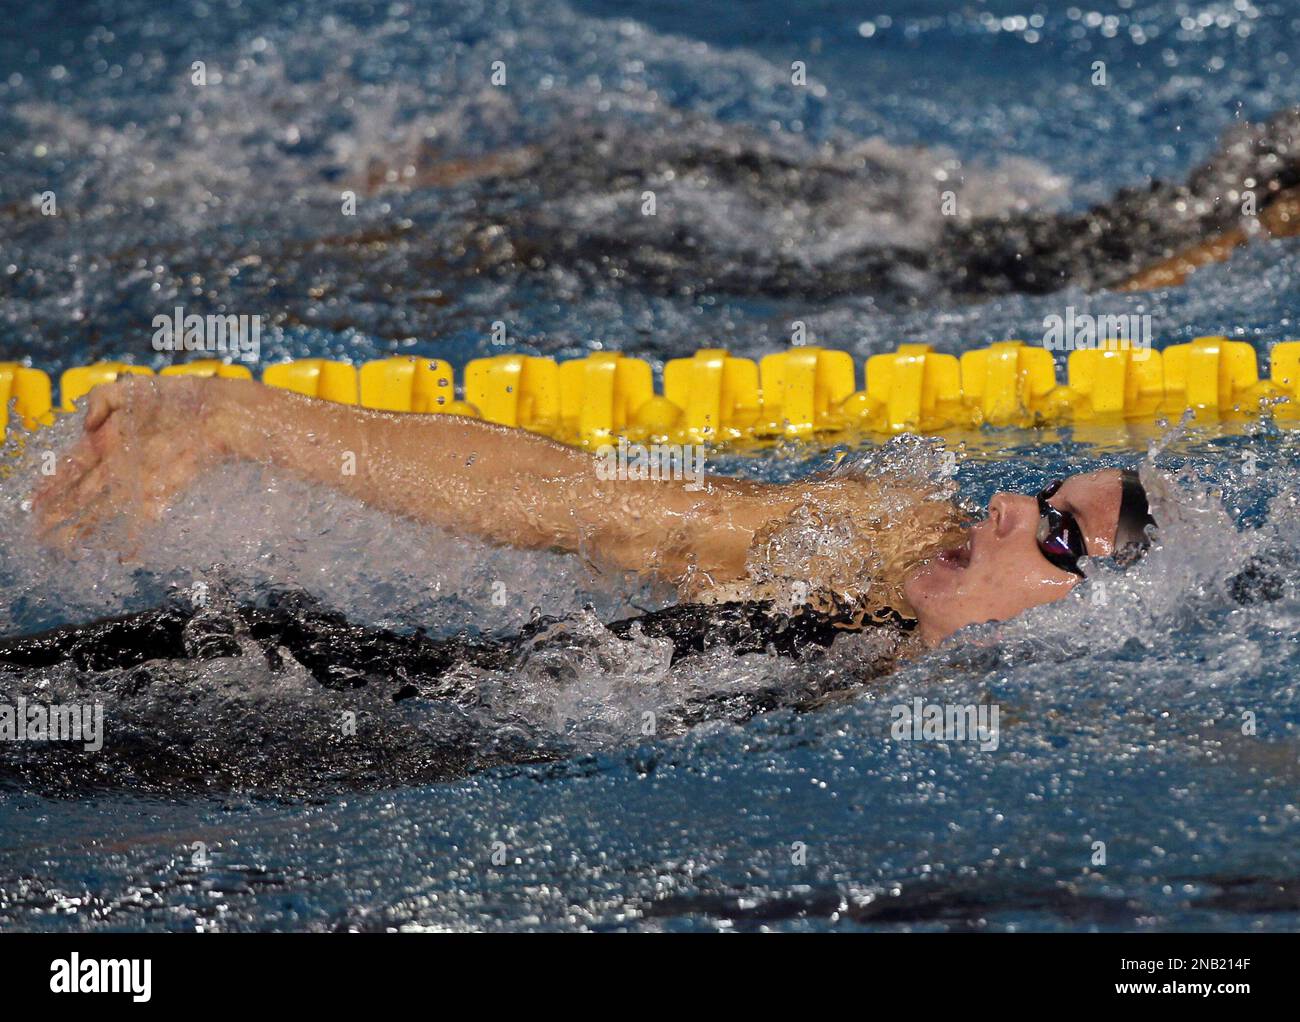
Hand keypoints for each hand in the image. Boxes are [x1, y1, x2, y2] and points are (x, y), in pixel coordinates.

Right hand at [33, 375, 232, 552]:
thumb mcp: (132, 389)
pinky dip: (137, 534)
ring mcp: (142, 477)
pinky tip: (126, 554)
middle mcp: (121, 463)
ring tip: (68, 546)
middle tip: (41, 534)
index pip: (72, 466)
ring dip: (88, 527)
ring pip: (107, 507)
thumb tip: (84, 426)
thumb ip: (102, 399)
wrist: (220, 411)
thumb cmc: (177, 397)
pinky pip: (147, 515)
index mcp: (108, 439)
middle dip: (62, 513)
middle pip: (85, 492)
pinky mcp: (168, 488)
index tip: (35, 502)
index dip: (53, 484)